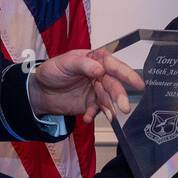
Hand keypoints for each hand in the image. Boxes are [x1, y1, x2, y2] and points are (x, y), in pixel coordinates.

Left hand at [29, 49, 143, 122]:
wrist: (40, 91)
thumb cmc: (52, 71)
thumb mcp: (64, 63)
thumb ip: (82, 65)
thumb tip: (100, 69)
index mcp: (95, 59)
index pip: (113, 65)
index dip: (126, 74)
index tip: (137, 83)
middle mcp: (100, 74)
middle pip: (114, 84)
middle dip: (119, 95)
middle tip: (124, 107)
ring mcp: (96, 90)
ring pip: (108, 98)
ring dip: (110, 107)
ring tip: (110, 116)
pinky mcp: (91, 103)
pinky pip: (97, 110)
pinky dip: (93, 114)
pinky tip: (86, 118)